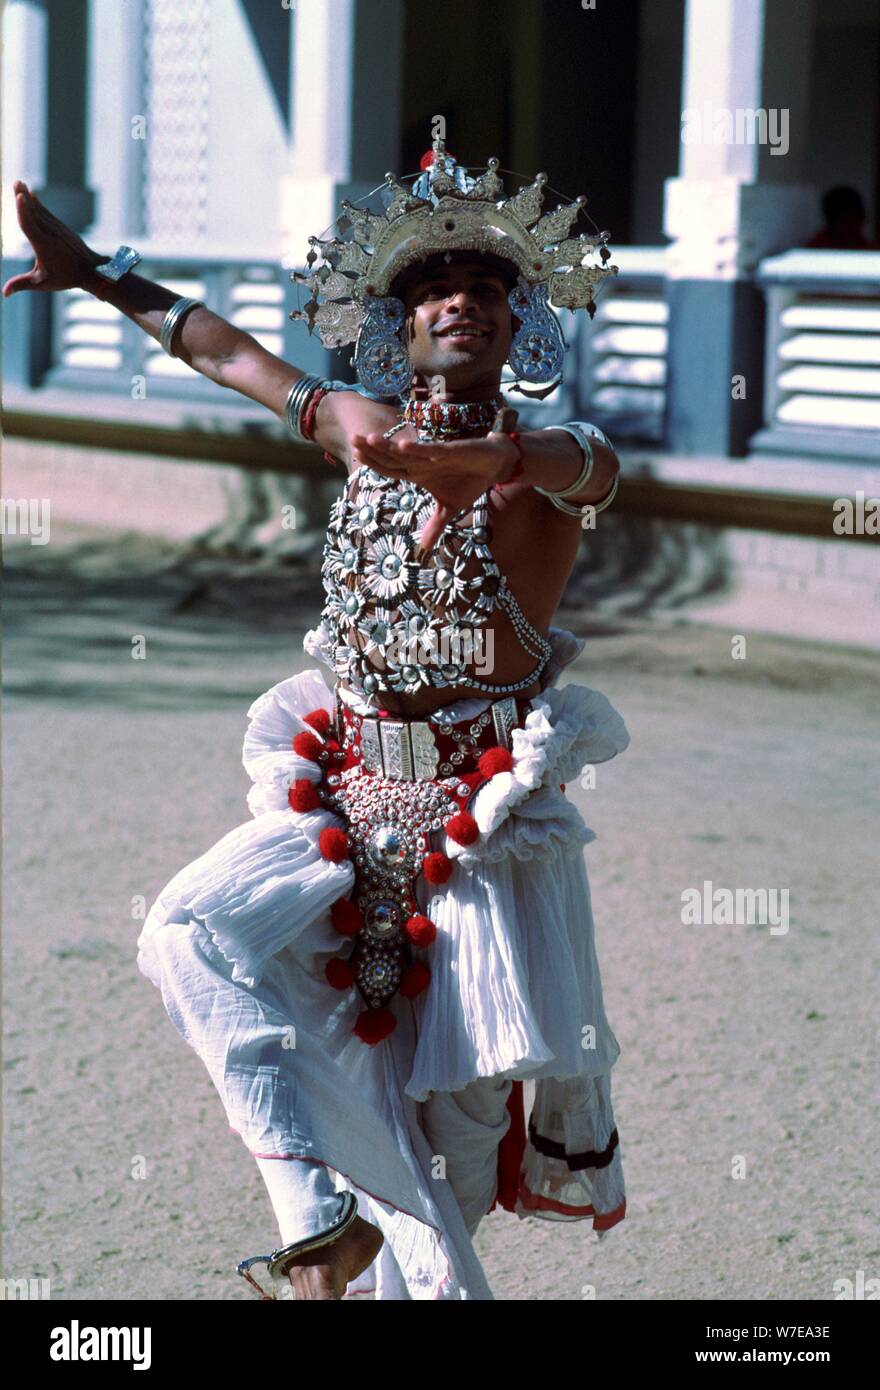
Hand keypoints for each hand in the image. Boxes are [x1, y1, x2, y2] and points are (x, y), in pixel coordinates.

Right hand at [2, 181, 103, 296]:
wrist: (90, 270)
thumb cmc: (66, 277)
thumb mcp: (42, 282)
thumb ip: (22, 284)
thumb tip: (4, 293)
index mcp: (43, 244)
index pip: (29, 224)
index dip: (23, 210)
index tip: (19, 196)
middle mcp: (49, 232)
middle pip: (33, 212)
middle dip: (23, 197)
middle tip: (15, 182)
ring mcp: (56, 228)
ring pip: (40, 210)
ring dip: (29, 197)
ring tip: (19, 184)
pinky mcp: (60, 227)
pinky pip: (46, 212)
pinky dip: (38, 203)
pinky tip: (31, 195)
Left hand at [349, 426, 531, 551]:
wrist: (495, 466)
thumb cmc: (470, 481)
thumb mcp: (450, 508)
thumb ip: (435, 525)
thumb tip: (423, 549)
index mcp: (419, 473)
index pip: (391, 468)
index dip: (374, 462)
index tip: (356, 454)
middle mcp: (423, 462)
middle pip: (393, 456)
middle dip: (373, 448)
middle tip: (352, 439)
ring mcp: (436, 455)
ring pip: (408, 450)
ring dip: (389, 446)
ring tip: (370, 439)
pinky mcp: (452, 451)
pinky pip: (432, 450)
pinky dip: (418, 449)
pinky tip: (403, 446)